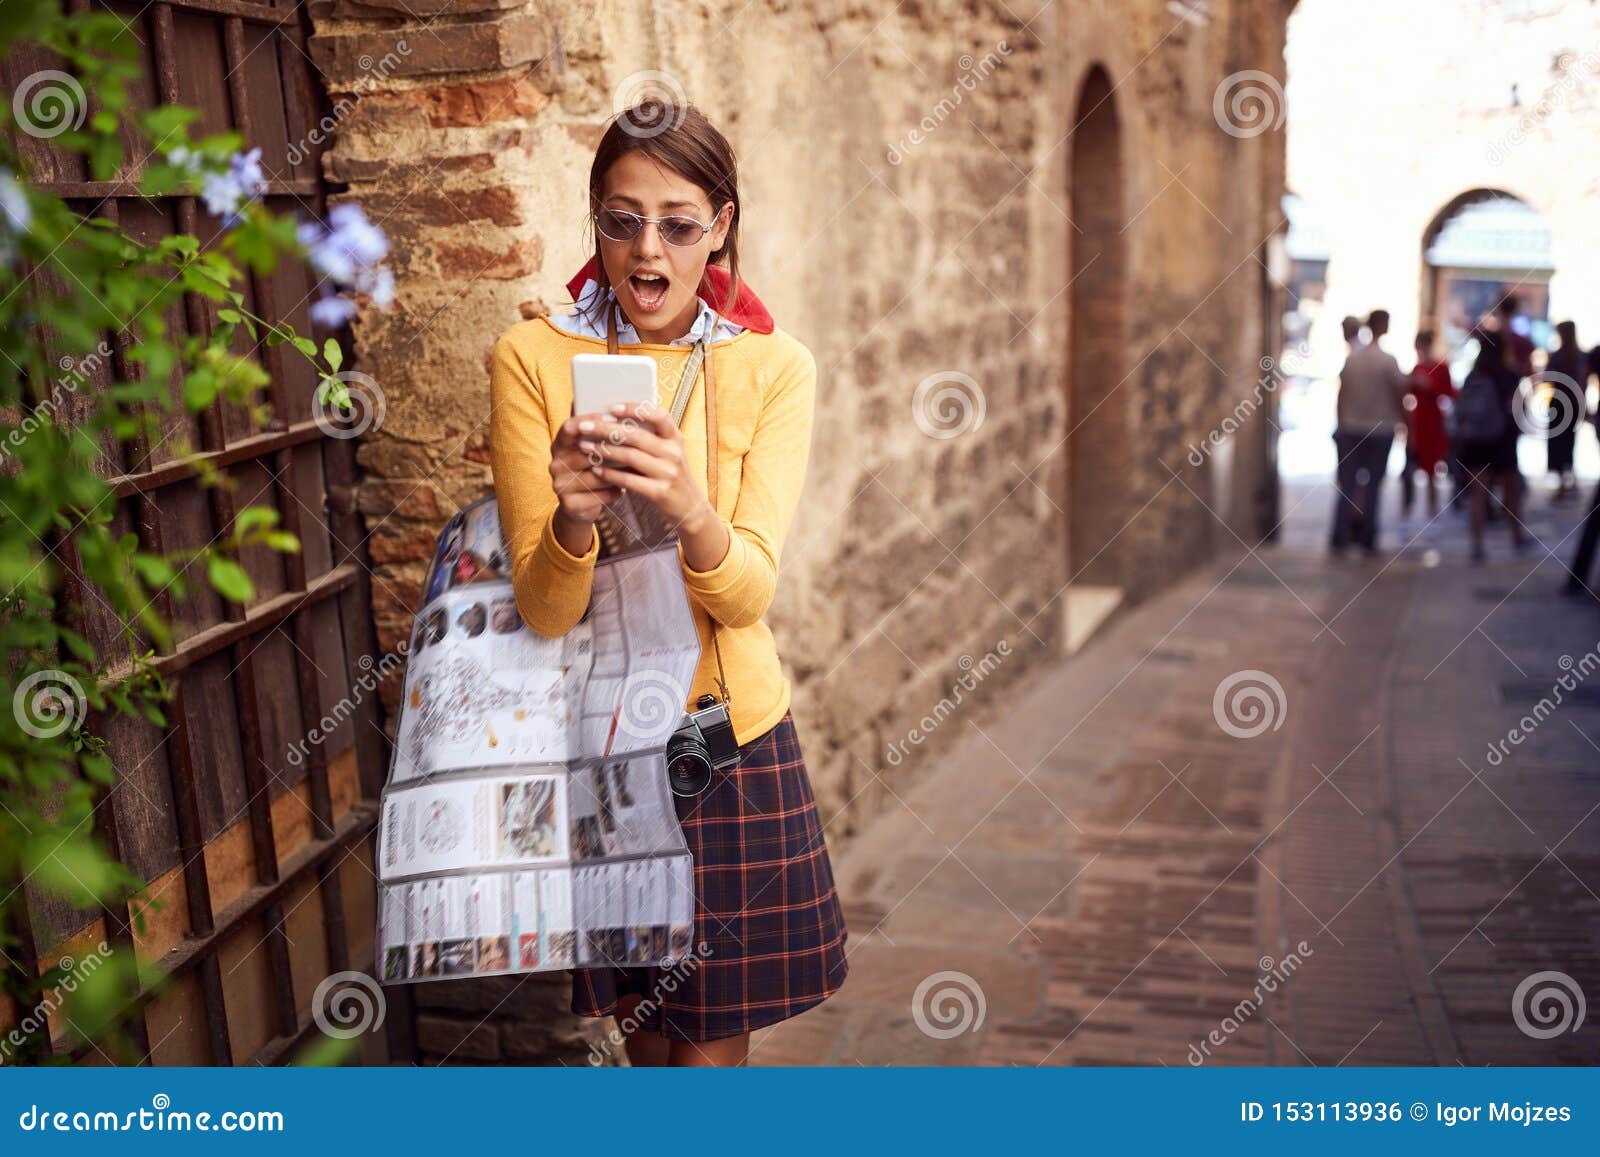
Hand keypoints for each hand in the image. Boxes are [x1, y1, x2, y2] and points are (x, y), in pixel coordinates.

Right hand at [548, 413, 623, 552]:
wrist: (580, 507)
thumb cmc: (591, 471)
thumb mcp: (590, 452)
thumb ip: (600, 435)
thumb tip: (625, 414)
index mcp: (559, 445)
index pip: (569, 427)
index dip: (590, 422)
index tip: (612, 419)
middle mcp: (556, 463)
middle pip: (585, 452)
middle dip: (612, 449)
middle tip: (636, 446)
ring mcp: (560, 485)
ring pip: (596, 475)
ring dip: (618, 472)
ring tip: (636, 469)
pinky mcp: (570, 504)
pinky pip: (599, 495)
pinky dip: (615, 491)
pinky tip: (624, 488)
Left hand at [575, 402, 716, 534]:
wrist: (689, 507)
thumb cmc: (670, 474)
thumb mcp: (667, 452)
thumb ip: (649, 437)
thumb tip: (613, 420)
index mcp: (674, 438)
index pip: (658, 415)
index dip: (635, 409)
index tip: (612, 407)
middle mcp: (673, 453)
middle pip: (636, 435)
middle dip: (606, 429)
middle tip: (585, 426)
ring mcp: (668, 473)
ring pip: (630, 456)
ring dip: (604, 450)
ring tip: (585, 446)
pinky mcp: (660, 492)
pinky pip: (629, 480)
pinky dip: (610, 474)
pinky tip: (596, 469)